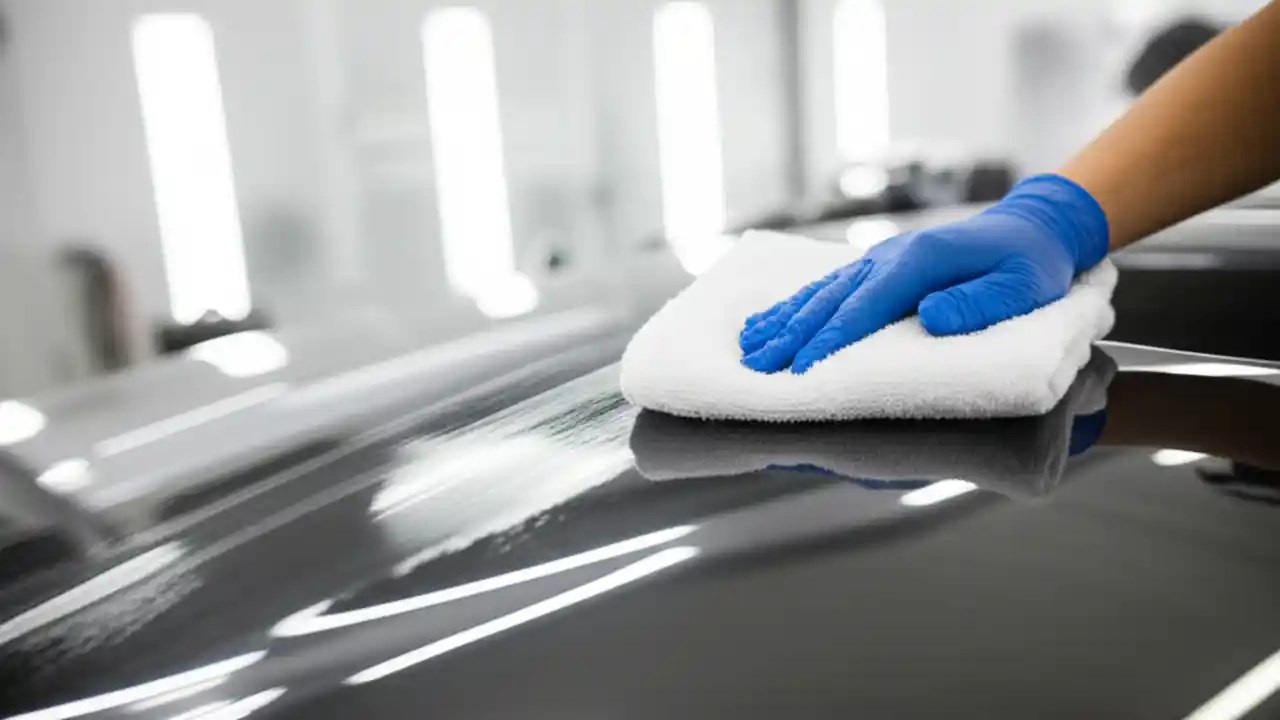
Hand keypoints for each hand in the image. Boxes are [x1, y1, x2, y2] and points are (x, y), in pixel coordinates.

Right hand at [739, 174, 1109, 373]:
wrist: (1034, 225)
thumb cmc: (1032, 263)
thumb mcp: (1024, 285)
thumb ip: (979, 303)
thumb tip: (928, 319)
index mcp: (921, 261)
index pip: (866, 307)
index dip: (831, 341)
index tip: (802, 370)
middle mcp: (890, 256)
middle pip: (831, 301)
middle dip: (792, 336)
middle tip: (759, 368)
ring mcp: (879, 259)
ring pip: (821, 293)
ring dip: (784, 321)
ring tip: (750, 348)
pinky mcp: (877, 267)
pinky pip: (827, 287)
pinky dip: (793, 305)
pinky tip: (767, 320)